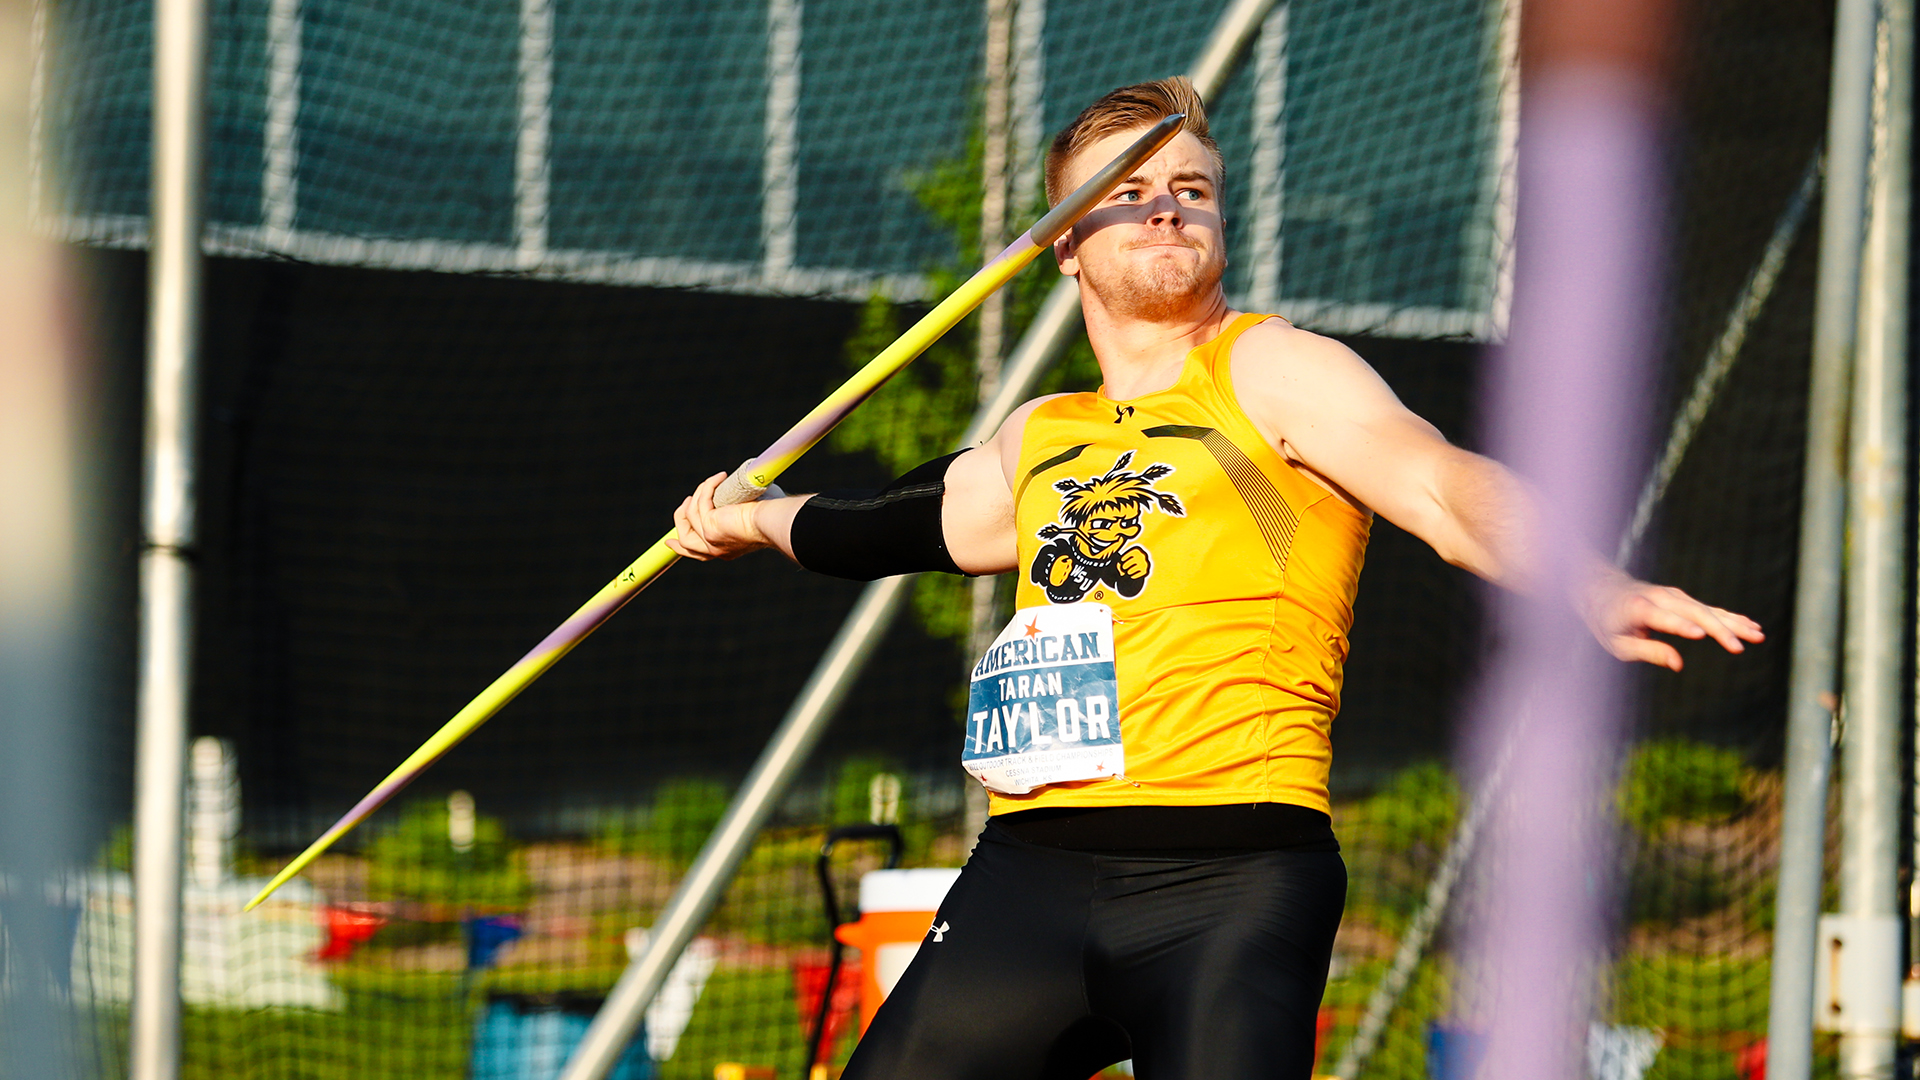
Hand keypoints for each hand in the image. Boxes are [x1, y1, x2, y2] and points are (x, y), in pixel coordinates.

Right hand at [666, 472, 769, 561]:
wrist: (774, 522)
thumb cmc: (772, 516)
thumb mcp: (749, 515)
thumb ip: (738, 508)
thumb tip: (739, 489)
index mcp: (725, 550)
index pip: (697, 552)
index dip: (681, 547)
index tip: (669, 541)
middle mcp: (716, 549)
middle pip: (685, 542)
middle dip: (680, 520)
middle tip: (687, 501)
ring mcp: (710, 541)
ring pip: (689, 517)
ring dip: (700, 494)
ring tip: (716, 480)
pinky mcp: (709, 528)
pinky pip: (700, 503)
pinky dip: (708, 487)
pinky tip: (721, 477)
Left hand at [1579, 569, 1763, 670]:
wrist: (1603, 590)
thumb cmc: (1608, 622)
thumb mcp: (1617, 644)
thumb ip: (1648, 652)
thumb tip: (1678, 664)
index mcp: (1639, 608)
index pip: (1664, 618)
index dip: (1682, 626)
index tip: (1701, 635)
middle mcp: (1660, 598)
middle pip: (1694, 613)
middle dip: (1719, 630)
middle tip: (1740, 647)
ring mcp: (1673, 595)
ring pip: (1707, 610)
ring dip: (1733, 622)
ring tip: (1757, 635)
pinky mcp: (1682, 598)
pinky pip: (1709, 608)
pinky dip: (1729, 616)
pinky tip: (1750, 625)